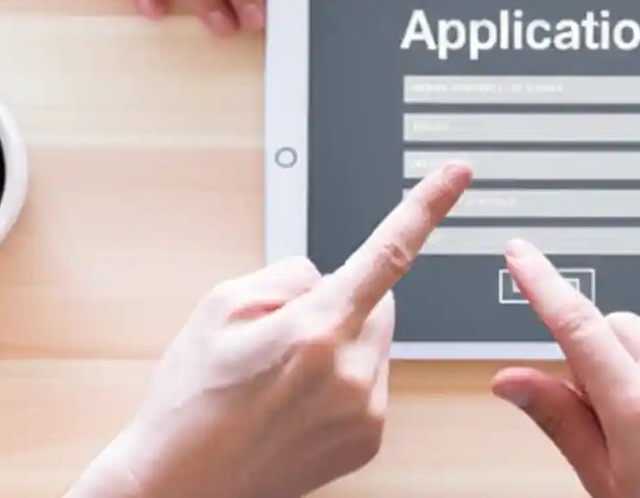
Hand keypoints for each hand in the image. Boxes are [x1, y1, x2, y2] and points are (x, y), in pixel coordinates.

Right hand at [67, 162, 472, 497]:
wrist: (180, 487)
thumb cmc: (191, 401)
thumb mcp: (219, 307)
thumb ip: (288, 276)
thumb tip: (330, 276)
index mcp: (316, 328)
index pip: (388, 251)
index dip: (428, 206)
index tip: (458, 174)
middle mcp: (352, 371)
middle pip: (378, 301)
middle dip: (344, 302)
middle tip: (285, 334)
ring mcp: (365, 409)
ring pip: (375, 342)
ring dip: (343, 344)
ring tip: (283, 378)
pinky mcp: (369, 438)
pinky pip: (371, 382)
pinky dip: (344, 381)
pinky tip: (298, 403)